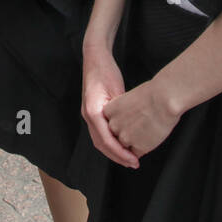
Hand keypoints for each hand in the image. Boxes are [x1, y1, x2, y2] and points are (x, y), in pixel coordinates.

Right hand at [82, 44, 138, 167]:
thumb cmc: (106, 70)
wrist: (95, 57)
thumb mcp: (117, 90)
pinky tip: (121, 144)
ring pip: (99, 141)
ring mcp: (88, 114)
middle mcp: (88, 115)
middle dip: (117, 157)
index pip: (106, 140)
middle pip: (101, 144)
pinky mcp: (92, 111)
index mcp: (93, 111)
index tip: (134, 160)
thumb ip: (121, 111)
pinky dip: (110, 142)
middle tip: (133, 163)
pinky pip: (100, 133)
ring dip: (113, 152)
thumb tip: (130, 129)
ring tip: (128, 159)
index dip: (120, 153)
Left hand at [102, 77, 180, 160]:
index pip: (111, 123)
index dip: (122, 122)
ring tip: (147, 131)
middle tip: (140, 127)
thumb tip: (126, 121)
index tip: (131, 119)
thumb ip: (122, 112)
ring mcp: (125, 138)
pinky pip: (137, 153)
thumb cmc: (153, 94)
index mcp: (109, 111)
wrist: (165, 99)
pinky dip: (144, 148)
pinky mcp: (137, 147)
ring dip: (135, 143)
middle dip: (127, 134)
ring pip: (126, 146)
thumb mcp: (129, 99)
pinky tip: (152, 137)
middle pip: (117, 136)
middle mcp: (113, 126)